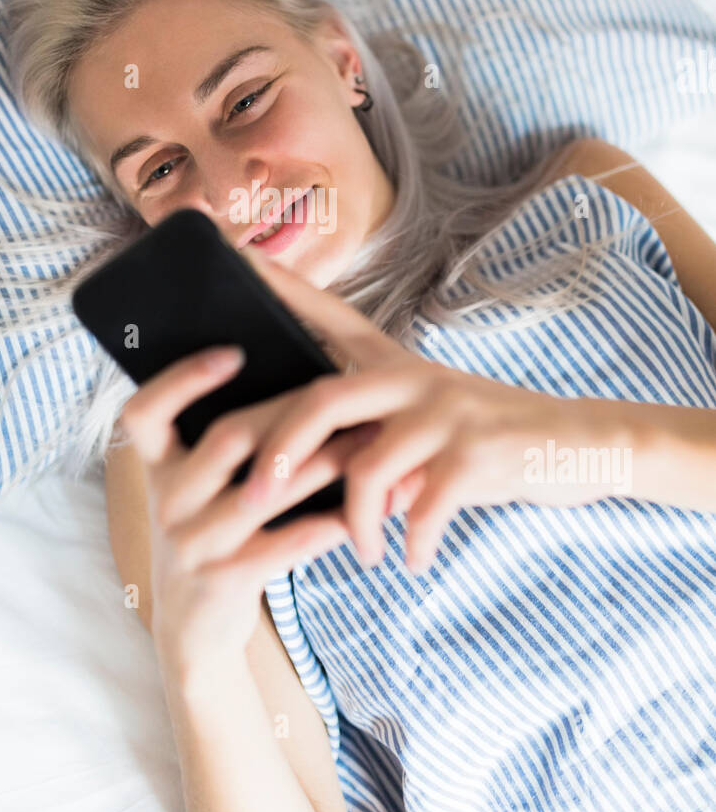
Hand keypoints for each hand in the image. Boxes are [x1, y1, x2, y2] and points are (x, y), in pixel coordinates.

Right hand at [117, 344, 376, 678]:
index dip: (181, 379)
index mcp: (159, 469)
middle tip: (344, 397)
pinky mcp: (222, 583)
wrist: (194, 629)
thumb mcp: (200, 490)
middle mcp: (167, 503)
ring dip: (321, 464)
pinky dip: (322, 527)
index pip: (144, 413)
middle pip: (226, 441)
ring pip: (261, 491)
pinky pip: (280, 547)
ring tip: (366, 444)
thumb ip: (230, 444)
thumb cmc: (214, 536)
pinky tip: (357, 514)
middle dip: (292, 415)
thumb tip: (297, 381)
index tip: (232, 351)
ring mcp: (191, 546)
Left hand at [238, 247, 639, 571]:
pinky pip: (422, 508)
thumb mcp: (426, 418)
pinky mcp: (476, 454)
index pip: (329, 317)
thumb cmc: (486, 438)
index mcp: (395, 366)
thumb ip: (371, 432)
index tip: (234, 250)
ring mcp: (445, 414)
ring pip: (368, 467)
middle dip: (279, 451)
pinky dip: (412, 542)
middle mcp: (413, 379)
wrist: (576, 443)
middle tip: (254, 499)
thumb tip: (310, 468)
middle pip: (323, 400)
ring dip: (355, 522)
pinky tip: (413, 561)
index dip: (283, 287)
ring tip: (364, 552)